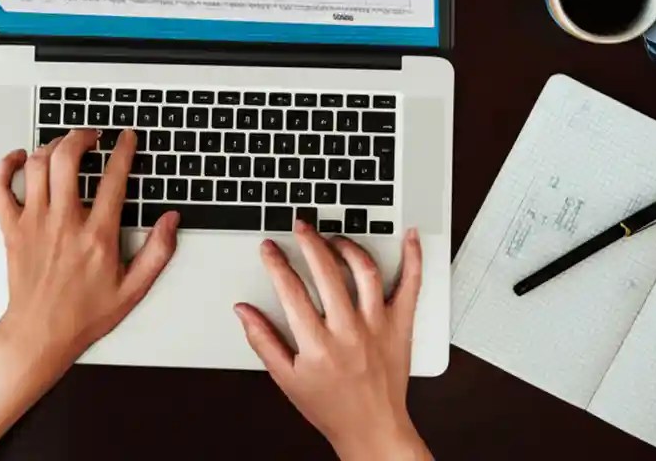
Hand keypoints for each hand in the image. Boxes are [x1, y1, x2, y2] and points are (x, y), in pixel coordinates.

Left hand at [0, 129, 177, 460]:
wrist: (40, 335)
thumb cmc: (83, 315)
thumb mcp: (134, 289)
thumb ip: (158, 252)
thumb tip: (171, 221)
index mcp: (96, 235)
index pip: (113, 178)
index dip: (123, 150)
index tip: (127, 138)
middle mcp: (64, 222)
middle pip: (67, 159)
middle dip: (81, 136)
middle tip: (92, 135)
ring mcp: (34, 223)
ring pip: (37, 165)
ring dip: (52, 146)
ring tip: (64, 145)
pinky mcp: (12, 229)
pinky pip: (0, 188)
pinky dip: (6, 166)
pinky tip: (19, 158)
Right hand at [234, 223, 429, 460]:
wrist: (373, 428)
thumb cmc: (330, 406)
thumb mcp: (286, 378)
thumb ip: (262, 340)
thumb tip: (243, 310)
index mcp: (318, 344)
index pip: (291, 290)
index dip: (276, 263)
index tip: (269, 248)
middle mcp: (349, 330)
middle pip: (326, 271)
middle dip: (309, 241)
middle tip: (300, 227)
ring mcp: (378, 325)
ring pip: (364, 271)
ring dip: (347, 246)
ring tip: (333, 238)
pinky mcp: (401, 325)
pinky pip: (411, 285)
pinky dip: (413, 257)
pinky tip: (409, 237)